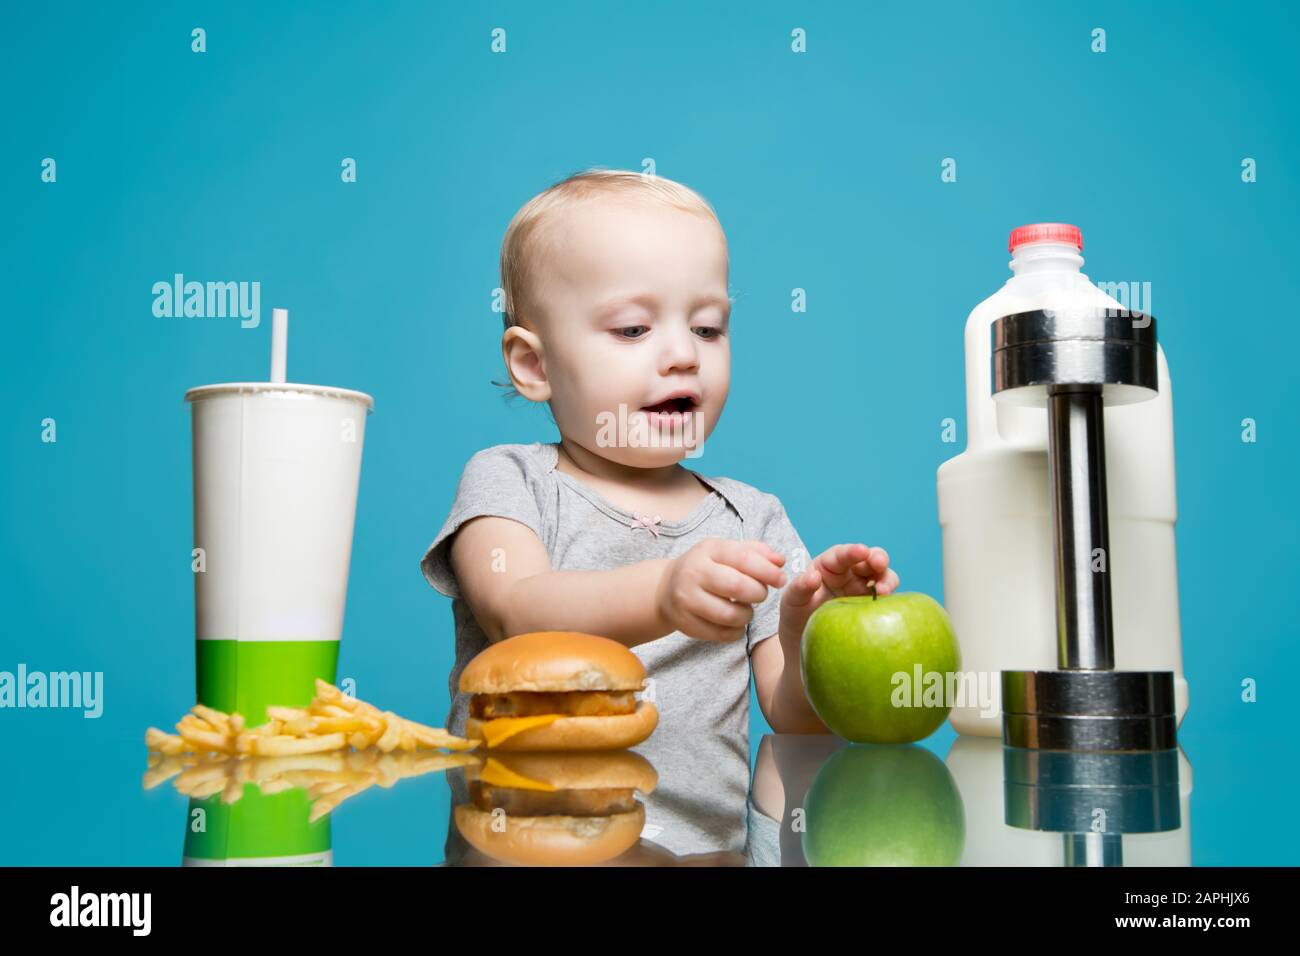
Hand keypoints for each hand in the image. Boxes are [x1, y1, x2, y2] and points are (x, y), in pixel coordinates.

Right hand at [656, 538, 787, 642]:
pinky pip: (720, 634)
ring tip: (746, 610)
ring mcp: (687, 599)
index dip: (767, 571)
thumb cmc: (706, 567)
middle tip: (760, 595)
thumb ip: (756, 552)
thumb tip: (780, 560)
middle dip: (758, 593)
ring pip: (729, 615)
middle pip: (737, 587)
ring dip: (747, 615)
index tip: (781, 580)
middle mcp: (694, 573)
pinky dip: (735, 631)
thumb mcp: (726, 551)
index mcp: (708, 550)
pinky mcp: (685, 623)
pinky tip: (735, 623)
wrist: (666, 588)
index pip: (743, 558)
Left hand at [778, 543, 898, 643]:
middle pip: (869, 559)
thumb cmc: (796, 614)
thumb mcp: (791, 600)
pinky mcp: (872, 607)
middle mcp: (850, 573)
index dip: (852, 551)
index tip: (861, 551)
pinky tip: (885, 609)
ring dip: (887, 580)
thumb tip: (813, 577)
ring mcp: (863, 589)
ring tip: (883, 591)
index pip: (841, 554)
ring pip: (883, 576)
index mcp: (829, 565)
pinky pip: (885, 601)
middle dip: (877, 558)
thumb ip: (800, 587)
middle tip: (879, 564)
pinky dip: (889, 602)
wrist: (804, 640)